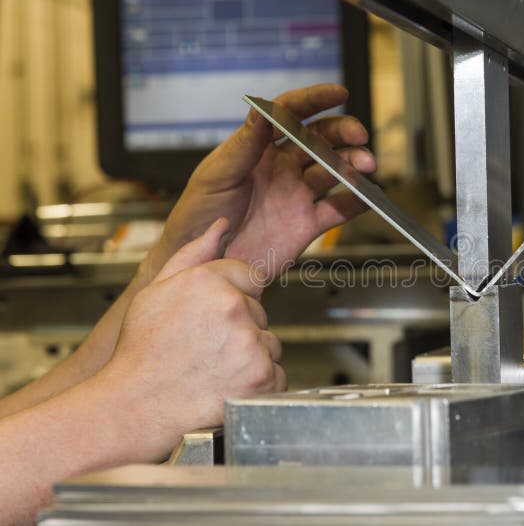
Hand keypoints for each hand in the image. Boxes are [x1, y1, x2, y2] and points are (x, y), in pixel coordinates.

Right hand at [99, 219, 284, 459]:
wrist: (136, 408)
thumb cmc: (142, 352)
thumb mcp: (156, 291)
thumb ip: (194, 253)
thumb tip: (222, 225)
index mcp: (209, 281)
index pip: (252, 278)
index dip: (234, 299)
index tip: (214, 321)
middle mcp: (233, 308)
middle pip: (260, 312)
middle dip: (242, 328)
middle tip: (208, 350)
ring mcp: (250, 343)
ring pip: (270, 343)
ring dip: (252, 356)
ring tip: (216, 370)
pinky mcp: (263, 376)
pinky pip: (277, 374)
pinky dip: (260, 384)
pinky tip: (229, 387)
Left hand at [149, 83, 375, 284]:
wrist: (204, 264)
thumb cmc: (198, 216)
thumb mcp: (216, 175)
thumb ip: (244, 144)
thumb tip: (263, 108)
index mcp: (259, 149)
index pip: (291, 115)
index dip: (315, 100)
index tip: (339, 93)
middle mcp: (283, 168)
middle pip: (321, 141)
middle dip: (343, 134)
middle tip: (359, 136)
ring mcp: (297, 196)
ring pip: (335, 172)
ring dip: (353, 165)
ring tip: (366, 165)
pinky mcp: (307, 225)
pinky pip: (339, 210)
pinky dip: (357, 202)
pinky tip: (368, 196)